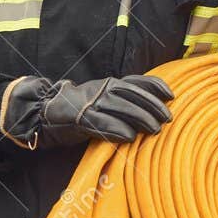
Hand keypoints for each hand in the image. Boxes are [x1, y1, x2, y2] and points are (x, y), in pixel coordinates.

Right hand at [1, 75, 172, 147]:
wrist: (45, 112)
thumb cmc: (78, 108)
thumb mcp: (101, 97)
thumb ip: (121, 99)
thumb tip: (149, 106)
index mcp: (108, 83)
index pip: (137, 81)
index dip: (155, 87)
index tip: (171, 95)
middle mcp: (102, 90)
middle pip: (133, 95)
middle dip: (153, 106)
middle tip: (167, 119)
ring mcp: (91, 104)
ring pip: (121, 108)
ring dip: (141, 119)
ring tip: (155, 129)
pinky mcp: (81, 119)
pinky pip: (102, 123)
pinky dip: (117, 129)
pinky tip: (130, 136)